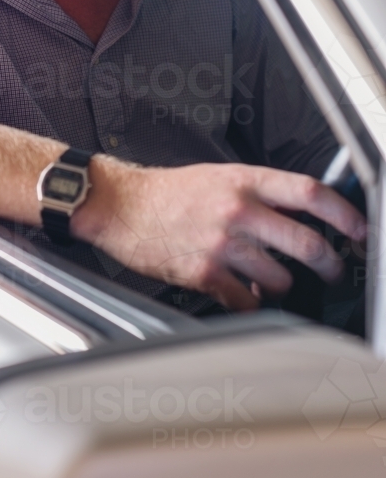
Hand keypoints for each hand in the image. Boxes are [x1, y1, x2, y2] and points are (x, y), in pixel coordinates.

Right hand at [72, 158, 366, 310]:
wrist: (121, 206)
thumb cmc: (167, 191)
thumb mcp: (218, 176)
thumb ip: (258, 191)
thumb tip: (300, 209)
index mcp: (243, 181)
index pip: (309, 192)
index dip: (343, 213)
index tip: (357, 229)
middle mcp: (236, 210)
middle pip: (306, 242)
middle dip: (328, 263)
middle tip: (332, 269)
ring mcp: (221, 243)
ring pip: (279, 277)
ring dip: (282, 286)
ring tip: (272, 281)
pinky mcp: (203, 273)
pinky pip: (244, 299)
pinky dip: (249, 302)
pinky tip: (241, 293)